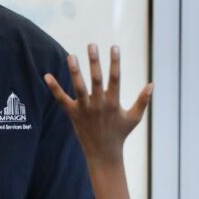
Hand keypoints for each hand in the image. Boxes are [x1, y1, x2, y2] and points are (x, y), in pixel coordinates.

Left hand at [44, 44, 152, 166]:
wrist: (103, 153)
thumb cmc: (120, 134)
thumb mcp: (134, 118)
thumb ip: (142, 101)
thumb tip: (152, 84)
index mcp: (114, 102)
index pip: (116, 78)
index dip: (115, 62)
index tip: (114, 47)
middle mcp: (99, 104)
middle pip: (96, 79)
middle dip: (94, 62)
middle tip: (91, 45)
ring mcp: (85, 109)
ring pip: (78, 87)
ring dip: (74, 71)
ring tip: (70, 55)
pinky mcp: (73, 114)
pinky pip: (61, 99)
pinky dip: (54, 88)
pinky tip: (46, 76)